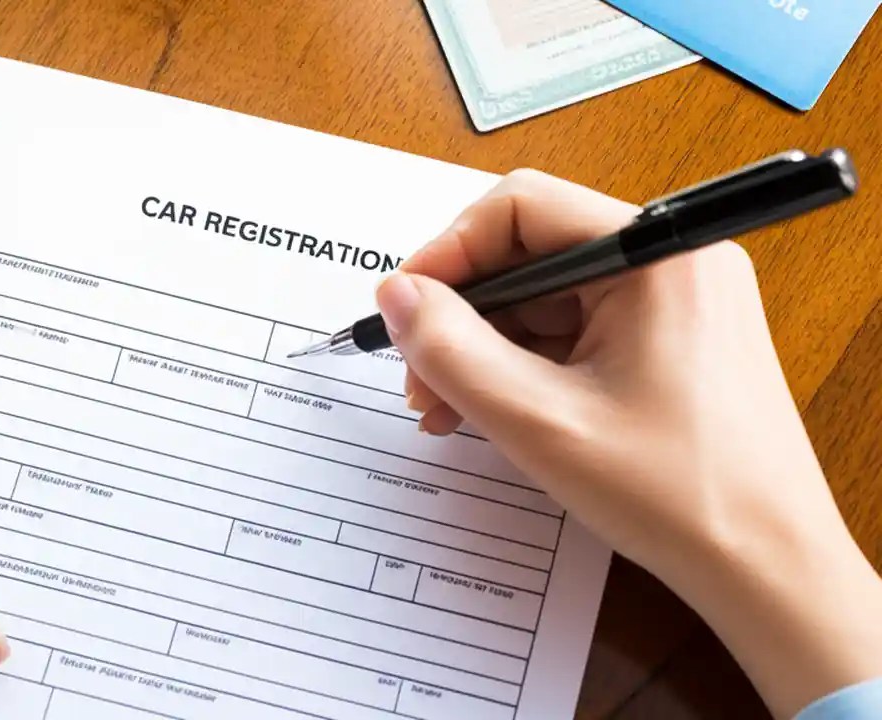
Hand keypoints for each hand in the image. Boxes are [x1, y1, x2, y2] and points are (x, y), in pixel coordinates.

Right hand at [377, 170, 881, 718]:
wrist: (768, 568)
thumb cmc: (676, 496)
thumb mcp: (539, 421)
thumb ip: (453, 350)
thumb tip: (395, 296)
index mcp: (657, 255)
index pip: (522, 207)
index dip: (448, 253)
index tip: (403, 311)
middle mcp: (672, 261)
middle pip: (531, 254)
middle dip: (462, 316)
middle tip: (419, 379)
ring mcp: (675, 300)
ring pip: (547, 298)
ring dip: (487, 348)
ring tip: (447, 410)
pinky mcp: (671, 339)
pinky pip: (576, 331)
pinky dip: (526, 366)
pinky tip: (492, 411)